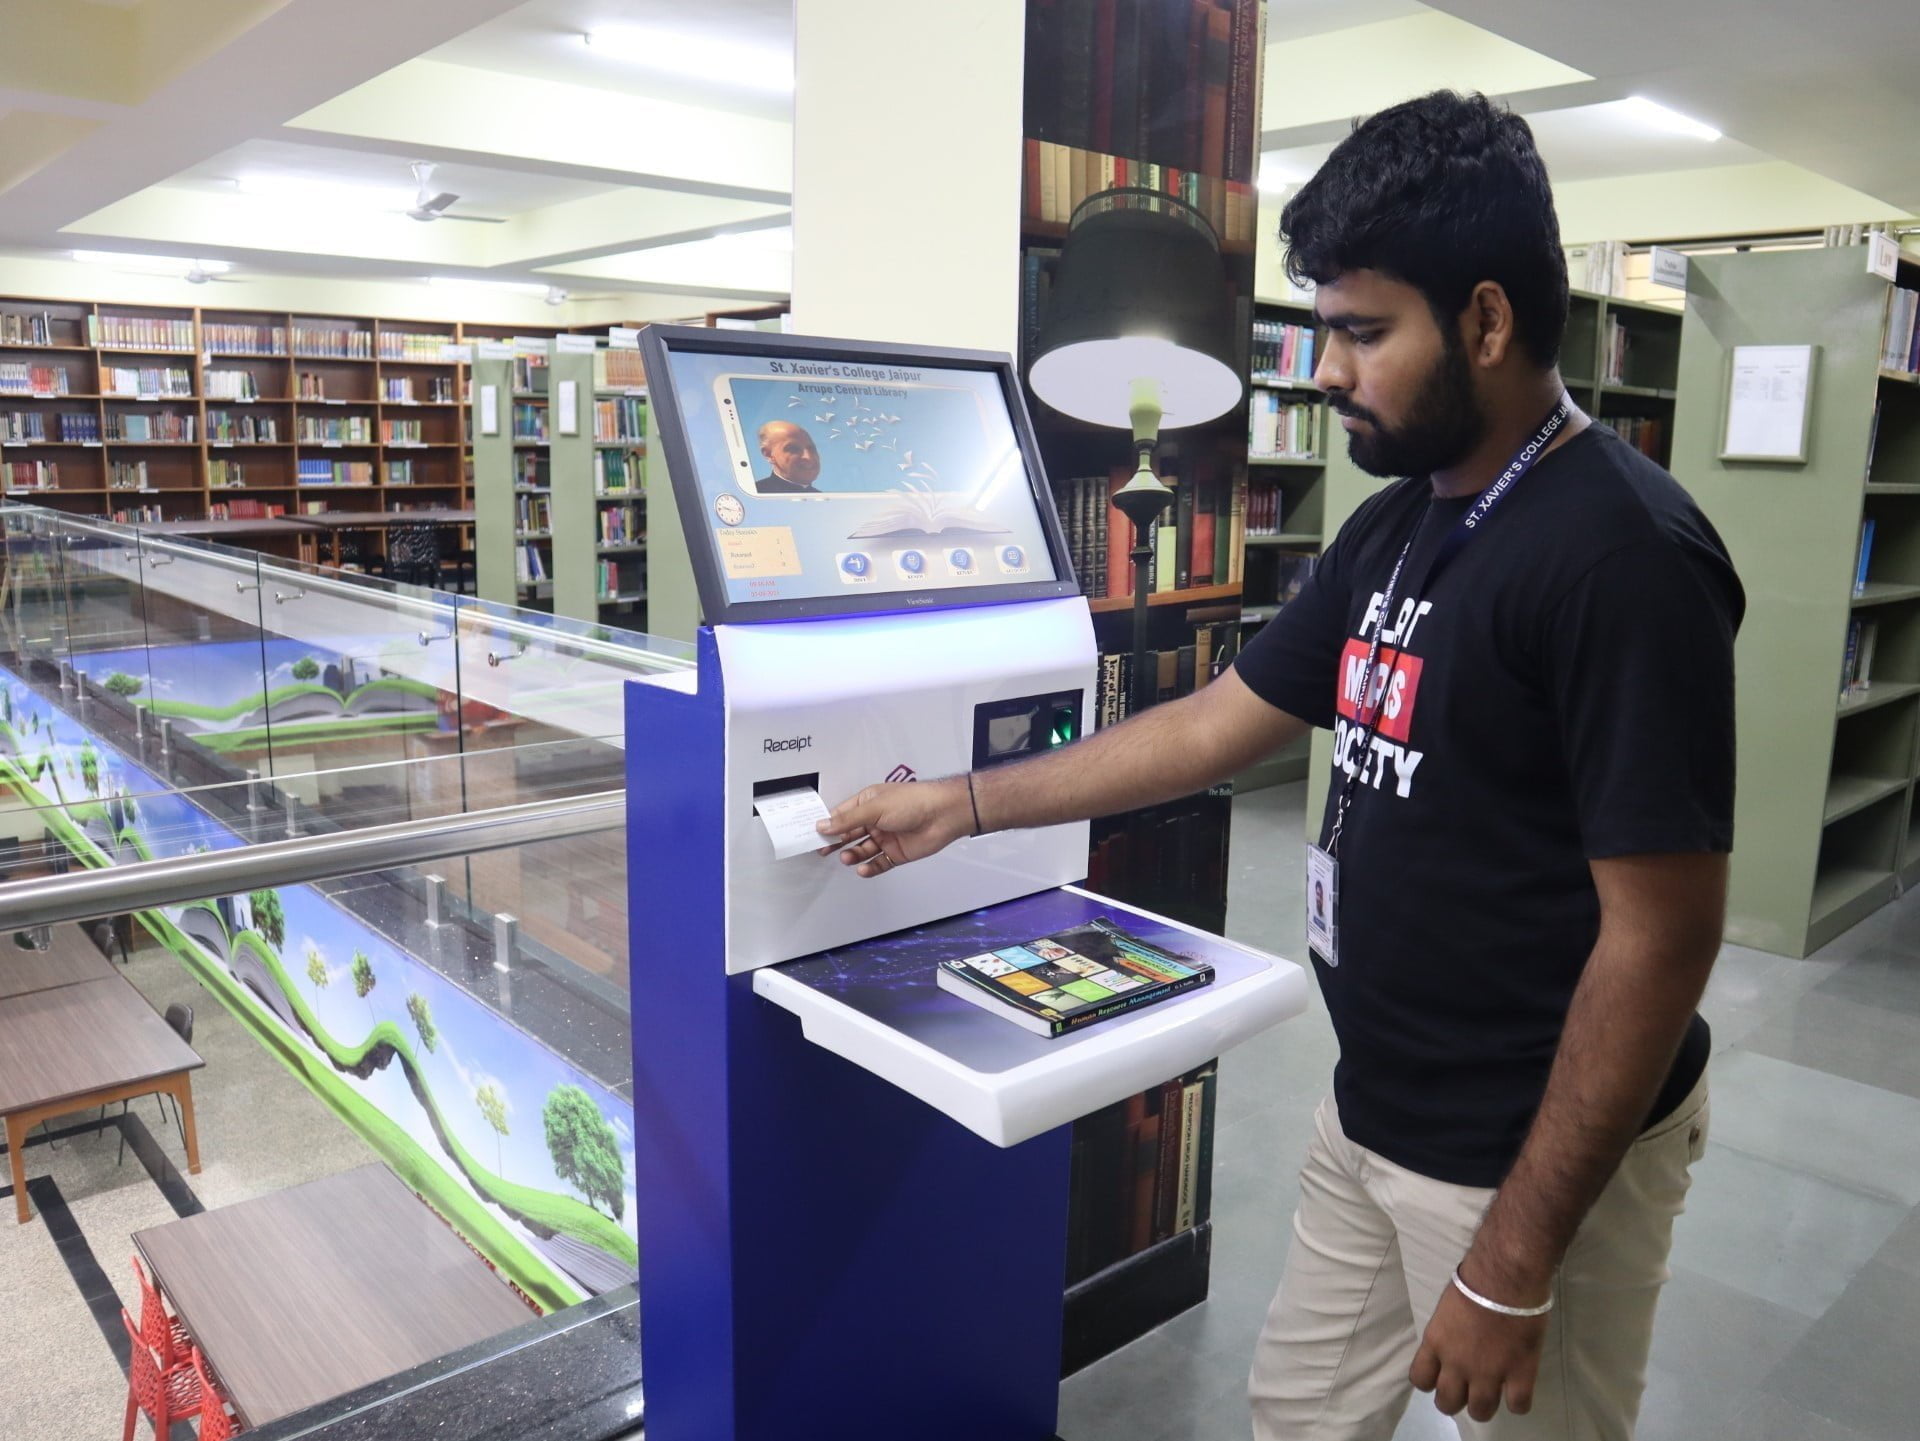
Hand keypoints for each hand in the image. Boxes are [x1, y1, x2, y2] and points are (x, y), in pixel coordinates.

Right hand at [816, 777, 974, 876]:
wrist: (944, 815)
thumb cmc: (914, 801)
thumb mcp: (875, 807)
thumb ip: (848, 820)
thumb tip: (824, 825)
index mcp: (868, 802)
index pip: (842, 815)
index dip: (828, 825)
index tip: (814, 835)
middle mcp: (876, 819)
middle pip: (849, 834)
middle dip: (836, 842)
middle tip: (823, 850)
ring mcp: (886, 837)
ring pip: (862, 850)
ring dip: (853, 855)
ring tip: (848, 858)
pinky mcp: (896, 853)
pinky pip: (878, 863)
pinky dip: (869, 868)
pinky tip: (863, 869)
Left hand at [1409, 1268, 1549, 1423]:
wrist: (1504, 1278)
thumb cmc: (1474, 1281)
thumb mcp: (1446, 1308)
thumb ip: (1446, 1333)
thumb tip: (1453, 1341)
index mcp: (1436, 1343)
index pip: (1420, 1379)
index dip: (1430, 1382)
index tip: (1440, 1375)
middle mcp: (1457, 1364)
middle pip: (1447, 1403)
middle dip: (1454, 1401)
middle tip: (1465, 1392)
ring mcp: (1489, 1373)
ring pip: (1481, 1412)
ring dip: (1483, 1407)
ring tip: (1491, 1396)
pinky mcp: (1520, 1374)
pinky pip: (1518, 1406)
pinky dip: (1518, 1403)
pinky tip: (1518, 1391)